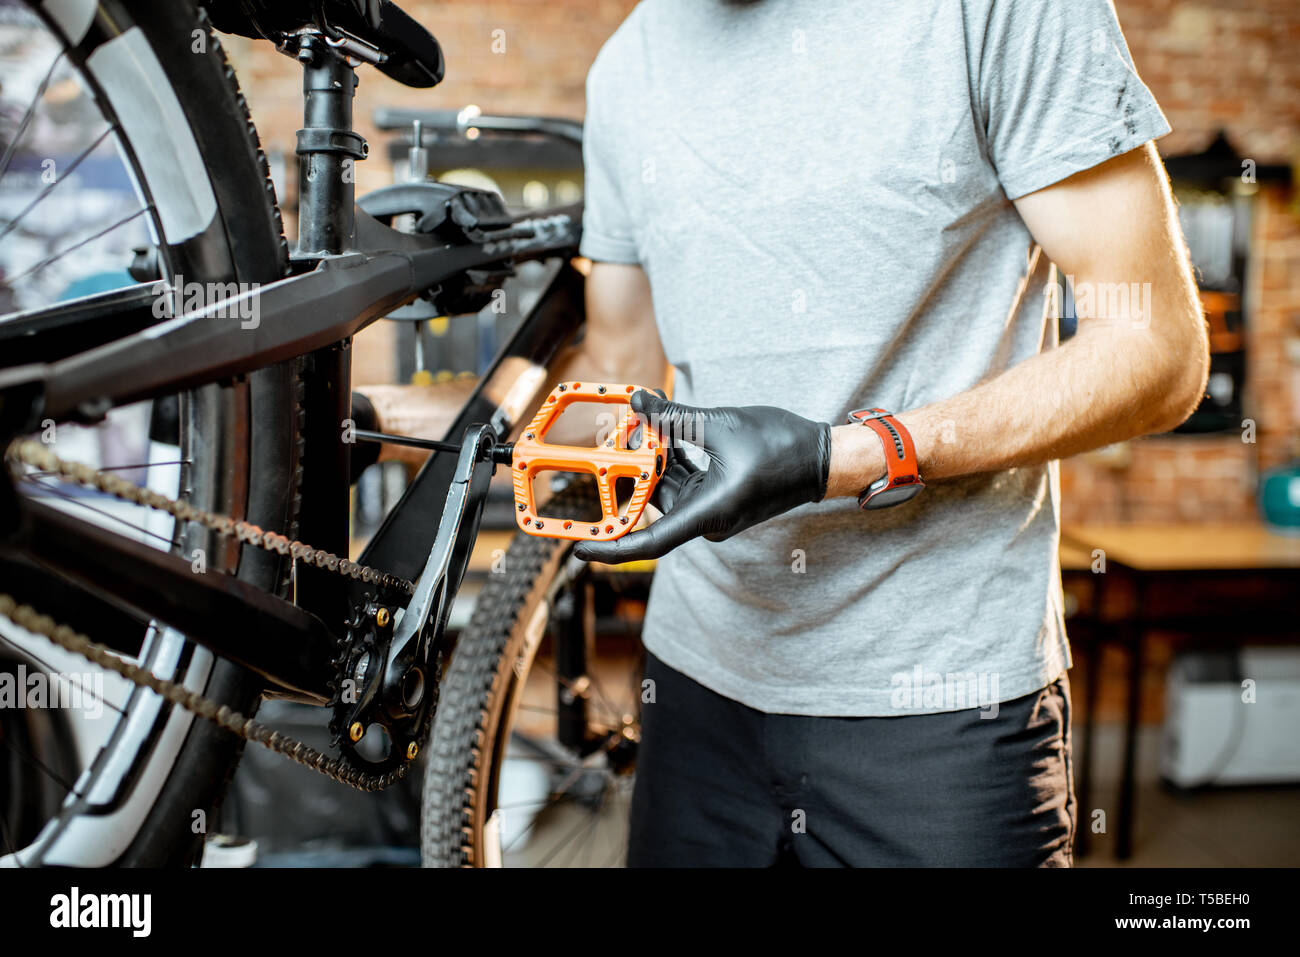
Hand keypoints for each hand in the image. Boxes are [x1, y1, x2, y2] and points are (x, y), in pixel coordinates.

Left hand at [572, 390, 831, 562]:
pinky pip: (683, 482)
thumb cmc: (781, 445)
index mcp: (708, 512)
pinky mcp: (716, 500)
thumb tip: (640, 400)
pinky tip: (667, 430)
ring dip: (656, 456)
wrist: (821, 460)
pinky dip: (672, 458)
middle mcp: (707, 520)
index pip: (650, 542)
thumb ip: (675, 416)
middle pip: (654, 498)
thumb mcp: (722, 425)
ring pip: (667, 486)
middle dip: (637, 464)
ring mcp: (711, 512)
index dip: (612, 549)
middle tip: (628, 426)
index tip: (580, 551)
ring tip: (650, 419)